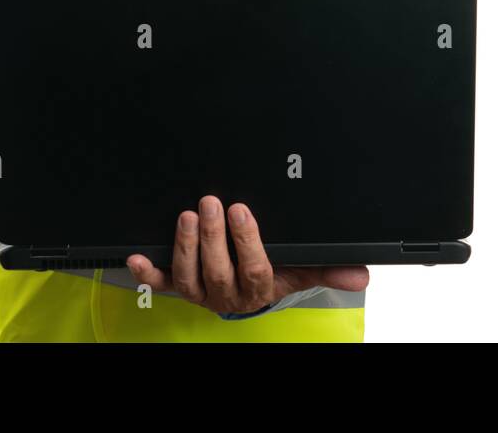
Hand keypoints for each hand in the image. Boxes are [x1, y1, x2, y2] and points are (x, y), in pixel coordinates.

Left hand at [125, 195, 369, 314]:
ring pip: (188, 276)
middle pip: (217, 270)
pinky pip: (160, 284)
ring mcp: (200, 290)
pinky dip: (146, 273)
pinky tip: (136, 256)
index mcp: (259, 288)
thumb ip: (330, 266)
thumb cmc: (276, 271)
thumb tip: (361, 272)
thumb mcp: (303, 268)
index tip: (241, 209)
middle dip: (212, 237)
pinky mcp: (178, 285)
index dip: (246, 241)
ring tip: (186, 216)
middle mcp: (226, 294)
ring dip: (185, 246)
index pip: (254, 268)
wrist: (250, 291)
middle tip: (210, 203)